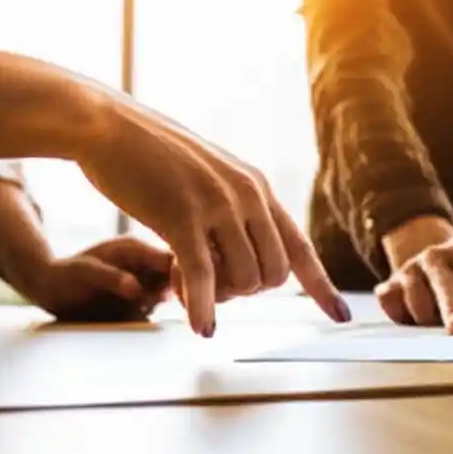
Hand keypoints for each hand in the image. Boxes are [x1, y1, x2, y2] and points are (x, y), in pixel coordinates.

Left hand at [22, 236, 173, 321]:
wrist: (49, 288)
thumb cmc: (64, 277)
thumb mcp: (85, 273)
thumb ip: (112, 279)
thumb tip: (138, 289)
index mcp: (135, 248)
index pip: (172, 259)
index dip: (182, 277)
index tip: (180, 299)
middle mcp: (144, 261)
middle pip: (177, 275)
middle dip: (177, 294)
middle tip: (158, 309)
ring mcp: (143, 278)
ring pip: (170, 291)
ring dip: (163, 304)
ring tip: (140, 311)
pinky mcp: (139, 295)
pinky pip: (156, 303)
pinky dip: (154, 310)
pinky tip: (138, 315)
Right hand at [76, 94, 348, 335]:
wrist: (109, 126)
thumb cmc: (152, 158)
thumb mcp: (209, 179)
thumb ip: (233, 212)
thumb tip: (243, 258)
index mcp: (257, 187)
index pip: (300, 246)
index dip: (322, 286)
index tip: (343, 317)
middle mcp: (247, 195)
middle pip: (274, 274)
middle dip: (246, 292)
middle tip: (209, 284)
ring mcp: (218, 205)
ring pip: (244, 279)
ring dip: (217, 296)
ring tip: (180, 277)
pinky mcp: (181, 216)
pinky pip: (203, 276)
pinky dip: (204, 307)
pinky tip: (200, 328)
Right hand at [376, 221, 452, 333]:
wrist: (433, 262)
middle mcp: (436, 255)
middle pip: (446, 286)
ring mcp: (410, 269)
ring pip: (418, 301)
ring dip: (429, 319)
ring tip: (439, 325)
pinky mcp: (389, 286)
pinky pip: (392, 304)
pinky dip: (400, 316)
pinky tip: (411, 320)